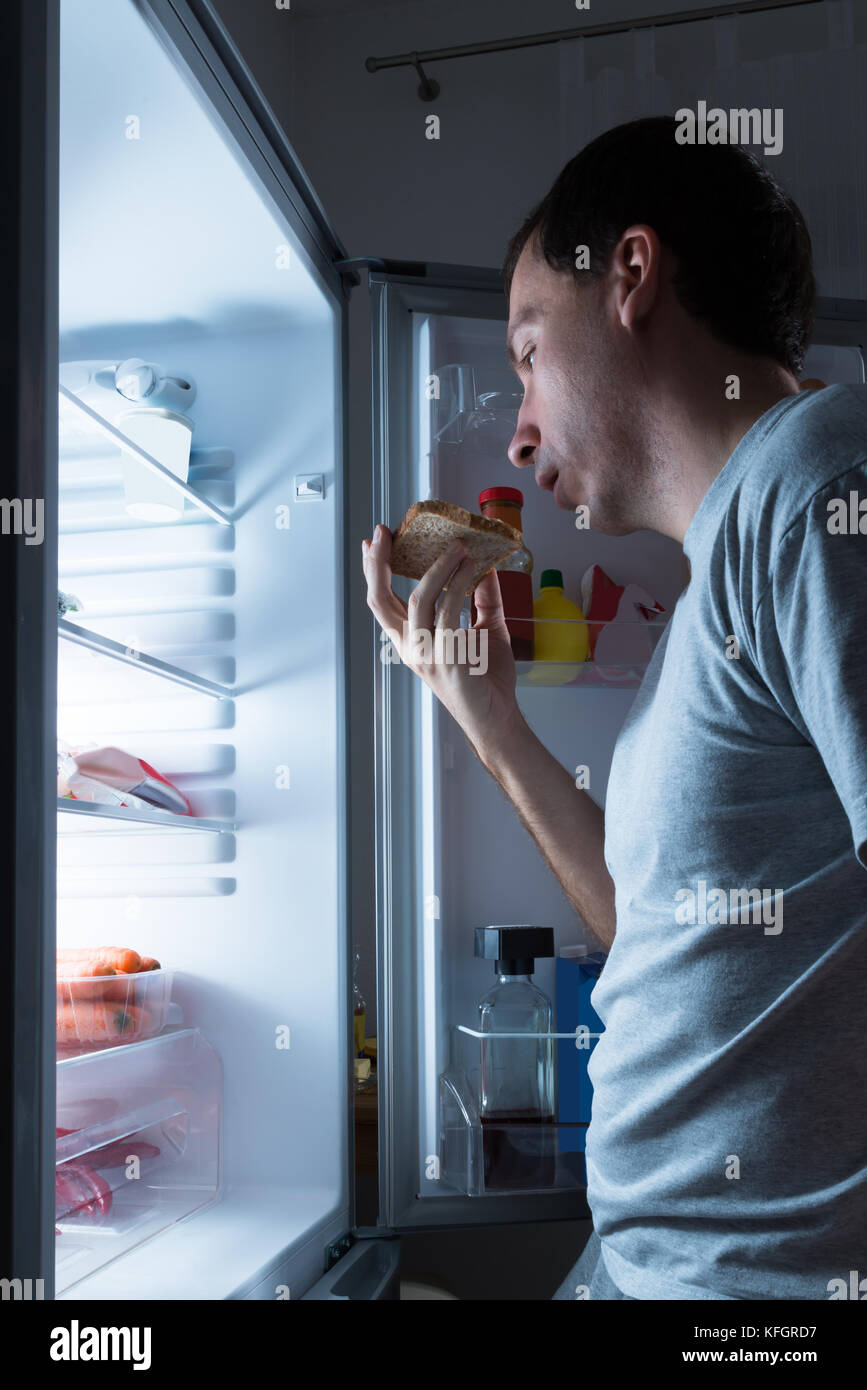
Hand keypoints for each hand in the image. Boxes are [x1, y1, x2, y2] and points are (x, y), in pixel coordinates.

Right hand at [362, 523, 524, 757]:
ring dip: (437, 566)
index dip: (374, 570)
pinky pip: (448, 610)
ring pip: (418, 598)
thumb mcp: (484, 629)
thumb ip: (482, 598)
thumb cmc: (486, 679)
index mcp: (411, 640)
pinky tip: (471, 569)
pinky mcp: (446, 657)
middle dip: (379, 563)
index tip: (375, 541)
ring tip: (457, 546)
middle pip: (379, 599)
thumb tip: (485, 563)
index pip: (382, 601)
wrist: (498, 716)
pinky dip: (459, 584)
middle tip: (386, 532)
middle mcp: (410, 646)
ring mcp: (425, 653)